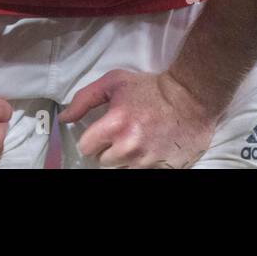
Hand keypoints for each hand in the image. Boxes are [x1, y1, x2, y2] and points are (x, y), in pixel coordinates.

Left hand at [59, 70, 218, 167]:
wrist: (192, 97)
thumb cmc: (151, 88)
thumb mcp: (115, 83)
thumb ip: (84, 99)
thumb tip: (64, 118)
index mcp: (116, 124)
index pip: (86, 148)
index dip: (93, 139)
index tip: (102, 132)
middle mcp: (130, 146)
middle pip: (103, 162)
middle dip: (109, 150)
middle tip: (123, 134)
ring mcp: (148, 161)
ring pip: (122, 170)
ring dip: (126, 159)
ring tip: (137, 141)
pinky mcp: (164, 169)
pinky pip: (142, 173)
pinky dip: (143, 163)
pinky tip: (150, 148)